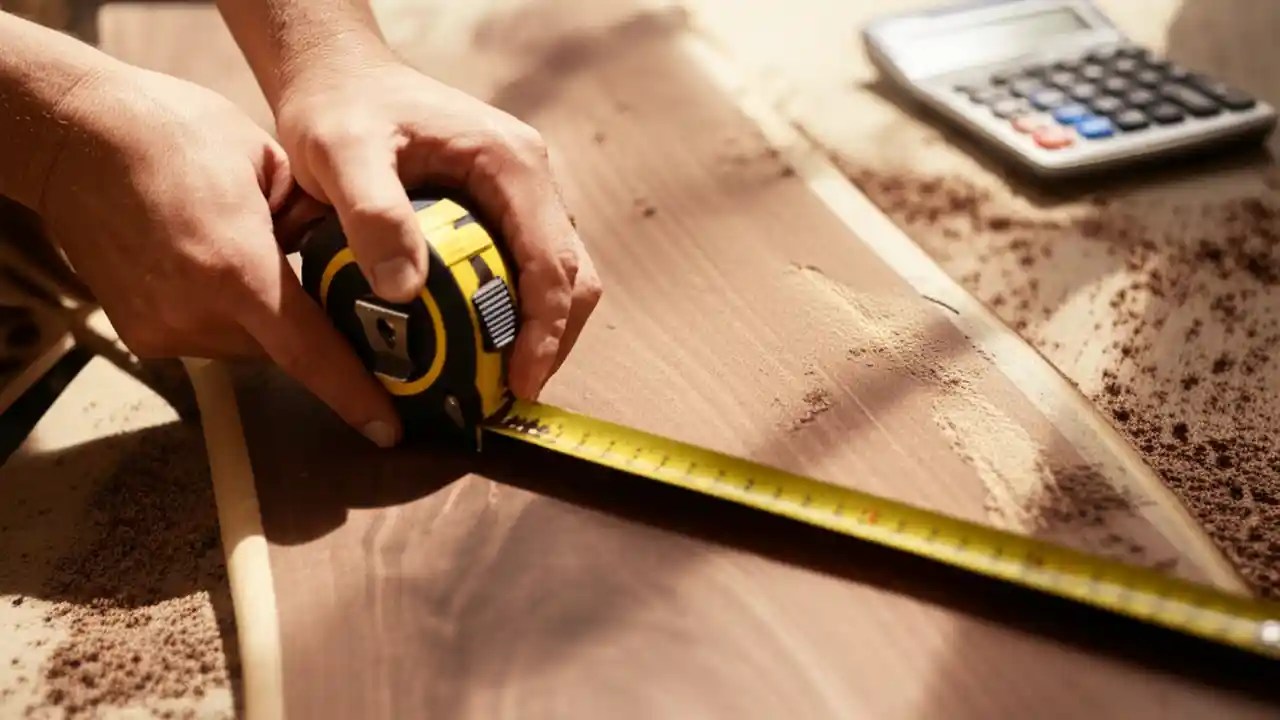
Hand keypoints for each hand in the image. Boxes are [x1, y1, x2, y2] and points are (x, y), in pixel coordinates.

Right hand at [39, 65, 402, 446]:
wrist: (76, 137)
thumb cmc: (173, 132)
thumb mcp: (267, 160)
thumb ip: (312, 218)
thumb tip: (349, 254)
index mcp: (237, 270)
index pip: (310, 353)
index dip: (354, 394)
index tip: (388, 430)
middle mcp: (197, 312)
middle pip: (283, 349)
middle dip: (306, 322)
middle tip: (307, 272)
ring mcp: (163, 328)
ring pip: (246, 347)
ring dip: (260, 317)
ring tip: (241, 254)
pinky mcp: (141, 334)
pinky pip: (208, 340)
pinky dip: (222, 314)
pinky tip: (208, 266)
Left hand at [274, 59, 601, 399]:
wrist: (341, 77)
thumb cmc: (342, 107)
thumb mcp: (341, 152)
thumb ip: (373, 214)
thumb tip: (404, 290)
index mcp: (513, 164)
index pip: (553, 260)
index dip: (546, 330)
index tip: (521, 382)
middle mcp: (531, 181)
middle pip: (573, 275)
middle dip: (553, 341)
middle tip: (511, 393)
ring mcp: (521, 198)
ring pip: (557, 277)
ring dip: (539, 332)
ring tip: (499, 381)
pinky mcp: (502, 212)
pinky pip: (526, 271)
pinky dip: (514, 314)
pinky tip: (479, 345)